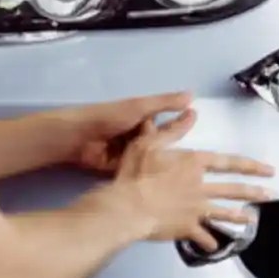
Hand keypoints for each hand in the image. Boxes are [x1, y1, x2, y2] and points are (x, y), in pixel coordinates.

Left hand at [64, 92, 193, 174]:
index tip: (198, 124)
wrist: (78, 138)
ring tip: (190, 173)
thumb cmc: (109, 117)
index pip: (167, 123)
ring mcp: (130, 154)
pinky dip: (150, 174)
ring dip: (165, 164)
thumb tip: (192, 95)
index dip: (181, 123)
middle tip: (200, 158)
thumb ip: (165, 103)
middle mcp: (138, 136)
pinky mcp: (122, 170)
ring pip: (152, 159)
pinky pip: (139, 171)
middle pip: (161, 143)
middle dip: (176, 149)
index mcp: (142, 119)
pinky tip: (169, 182)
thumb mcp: (139, 107)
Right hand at [109, 110, 275, 251]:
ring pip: (224, 212)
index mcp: (194, 163)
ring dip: (239, 216)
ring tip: (254, 220)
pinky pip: (202, 236)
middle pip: (233, 189)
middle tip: (271, 194)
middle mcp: (201, 186)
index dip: (250, 165)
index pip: (228, 162)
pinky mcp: (187, 227)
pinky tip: (215, 246)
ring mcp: (196, 209)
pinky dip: (209, 242)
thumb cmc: (136, 173)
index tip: (268, 169)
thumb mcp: (149, 143)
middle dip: (254, 191)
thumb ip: (171, 128)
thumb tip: (191, 111)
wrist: (128, 207)